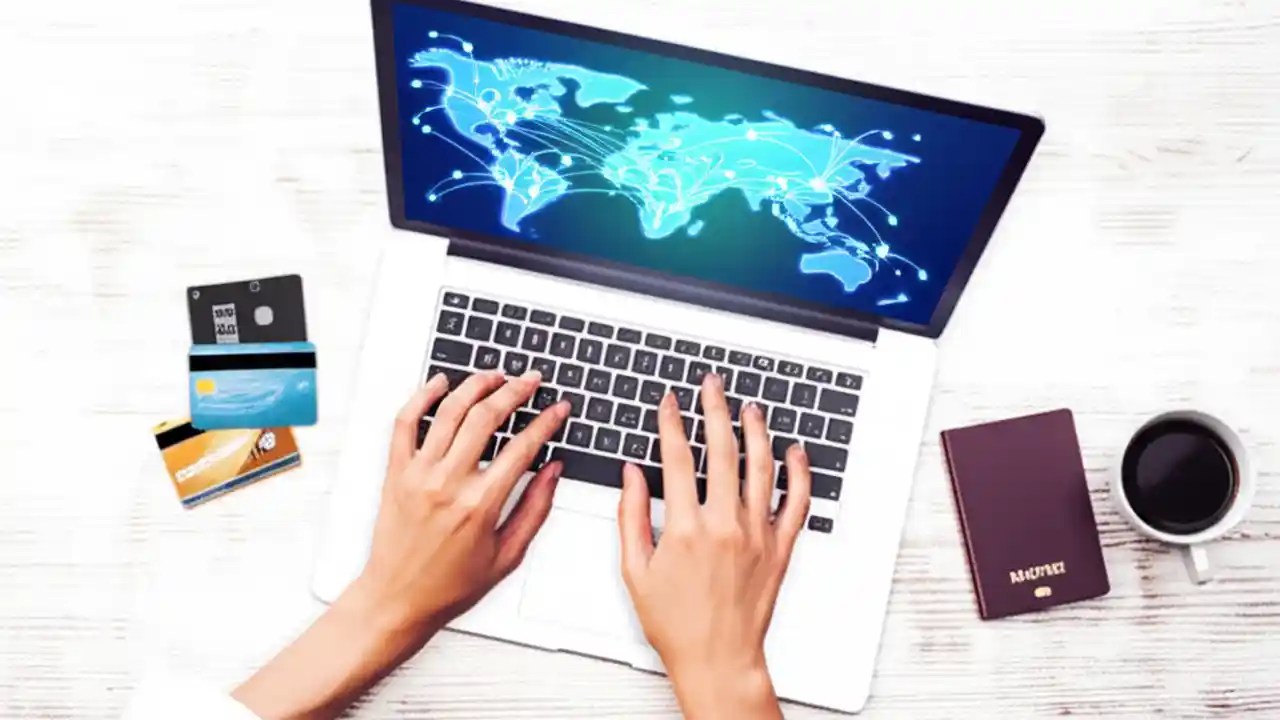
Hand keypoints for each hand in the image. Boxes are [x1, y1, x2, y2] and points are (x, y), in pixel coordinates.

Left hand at [233, 370, 568, 719]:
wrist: (397, 599)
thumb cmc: (450, 585)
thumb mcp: (507, 555)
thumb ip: (535, 508)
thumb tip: (554, 470)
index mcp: (480, 504)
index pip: (523, 447)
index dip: (546, 422)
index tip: (558, 410)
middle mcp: (448, 482)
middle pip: (486, 416)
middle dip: (515, 391)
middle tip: (531, 380)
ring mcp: (418, 474)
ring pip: (448, 410)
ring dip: (475, 385)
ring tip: (494, 375)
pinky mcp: (396, 472)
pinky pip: (405, 423)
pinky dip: (421, 397)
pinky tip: (439, 383)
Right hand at [617, 374, 811, 719]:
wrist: (718, 659)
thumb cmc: (676, 623)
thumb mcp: (635, 571)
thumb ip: (630, 517)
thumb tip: (631, 475)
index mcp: (685, 529)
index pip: (677, 458)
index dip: (672, 423)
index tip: (670, 403)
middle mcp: (725, 525)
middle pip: (722, 451)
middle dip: (714, 410)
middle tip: (712, 385)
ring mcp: (757, 534)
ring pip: (761, 467)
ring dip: (755, 430)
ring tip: (749, 407)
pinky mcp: (780, 548)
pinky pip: (796, 502)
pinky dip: (799, 472)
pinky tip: (794, 450)